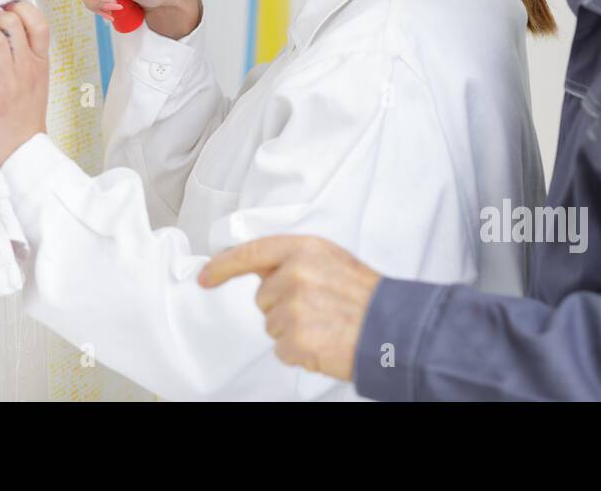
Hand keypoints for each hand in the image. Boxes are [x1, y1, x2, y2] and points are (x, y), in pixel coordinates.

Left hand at [0, 0, 48, 166]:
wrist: (24, 146)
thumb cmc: (27, 111)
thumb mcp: (38, 79)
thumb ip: (28, 54)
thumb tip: (7, 26)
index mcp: (41, 62)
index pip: (39, 23)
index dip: (22, 8)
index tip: (6, 5)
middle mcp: (28, 68)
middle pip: (13, 25)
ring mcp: (11, 82)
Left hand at [198, 236, 381, 381]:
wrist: (394, 329)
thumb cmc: (365, 297)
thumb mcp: (331, 260)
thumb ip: (296, 260)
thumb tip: (263, 270)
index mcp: (305, 248)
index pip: (252, 252)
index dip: (224, 265)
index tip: (206, 277)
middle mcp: (296, 273)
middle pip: (263, 297)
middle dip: (283, 306)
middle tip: (319, 309)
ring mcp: (295, 307)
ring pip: (271, 325)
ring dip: (293, 330)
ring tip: (326, 324)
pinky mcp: (296, 339)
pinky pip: (283, 350)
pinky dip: (300, 352)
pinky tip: (324, 342)